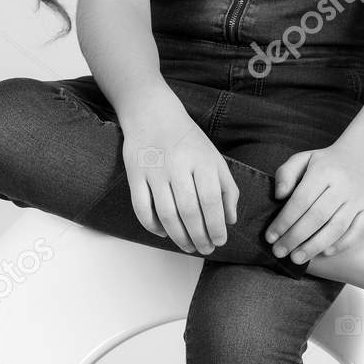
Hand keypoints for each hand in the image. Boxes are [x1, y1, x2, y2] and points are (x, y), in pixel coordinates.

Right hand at [119, 87, 238, 253]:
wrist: (152, 113)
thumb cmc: (188, 140)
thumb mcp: (214, 159)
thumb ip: (227, 189)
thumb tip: (230, 221)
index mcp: (202, 160)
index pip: (212, 201)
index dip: (216, 226)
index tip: (220, 241)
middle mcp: (178, 165)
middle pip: (190, 211)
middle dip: (200, 237)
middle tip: (205, 249)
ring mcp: (154, 170)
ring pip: (166, 214)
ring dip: (179, 237)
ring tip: (189, 247)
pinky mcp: (134, 174)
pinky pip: (142, 208)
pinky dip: (152, 226)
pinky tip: (164, 233)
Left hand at [265, 140, 363, 265]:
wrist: (362, 158)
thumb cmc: (325, 164)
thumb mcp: (302, 159)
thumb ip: (286, 174)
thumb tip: (279, 196)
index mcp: (324, 170)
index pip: (301, 200)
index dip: (284, 221)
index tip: (270, 237)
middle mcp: (344, 185)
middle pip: (317, 216)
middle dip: (295, 237)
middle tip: (279, 252)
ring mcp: (359, 198)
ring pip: (336, 228)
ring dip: (314, 246)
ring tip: (297, 258)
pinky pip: (357, 232)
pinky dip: (341, 245)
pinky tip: (324, 253)